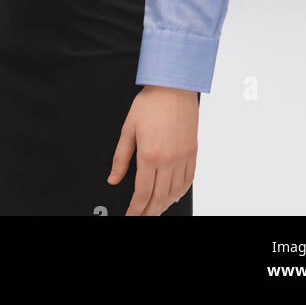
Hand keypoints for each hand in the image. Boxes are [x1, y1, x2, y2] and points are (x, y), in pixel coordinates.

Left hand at [106, 85, 198, 214]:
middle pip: (160, 197)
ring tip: (155, 210)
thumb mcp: (127, 129)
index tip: (130, 214)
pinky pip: (188, 180)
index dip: (135, 208)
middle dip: (149, 212)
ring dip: (164, 205)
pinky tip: (173, 195)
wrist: (173, 88)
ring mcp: (183, 158)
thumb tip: (113, 178)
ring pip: (175, 192)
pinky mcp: (192, 153)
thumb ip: (120, 158)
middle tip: (141, 217)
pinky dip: (180, 192)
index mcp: (150, 155)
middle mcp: (169, 160)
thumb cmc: (150, 104)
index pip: (143, 192)